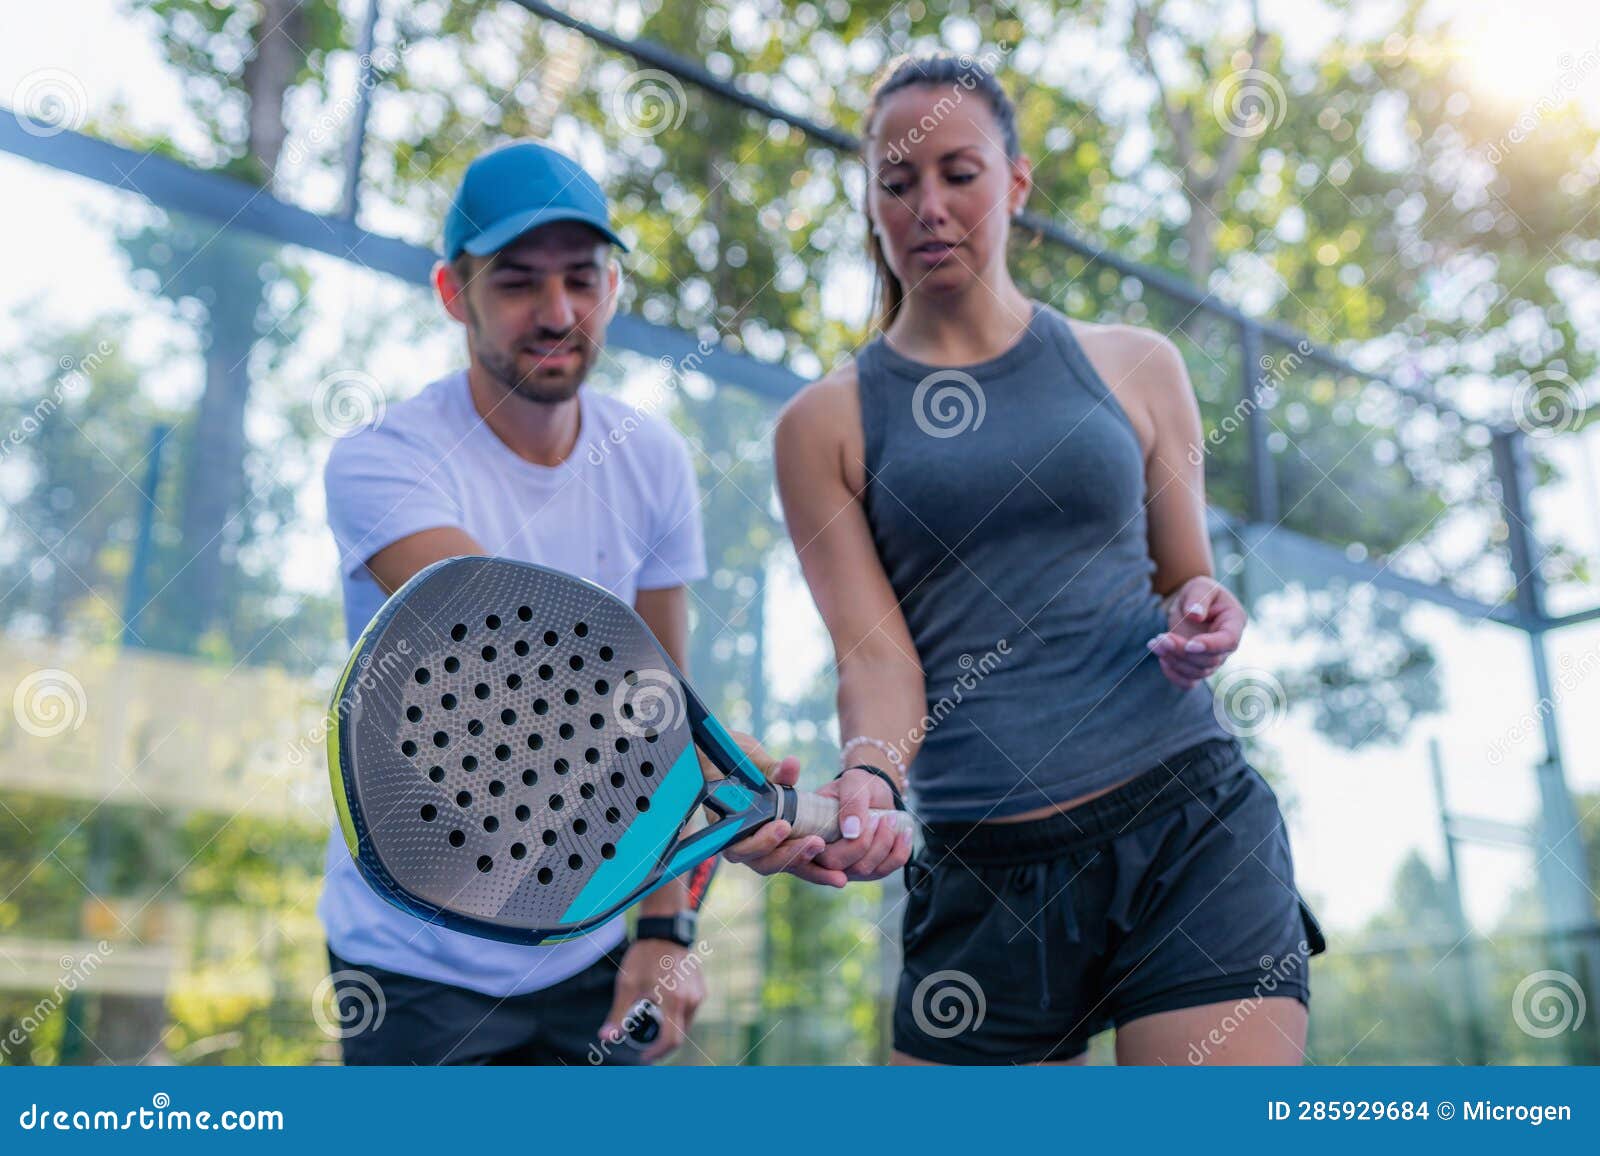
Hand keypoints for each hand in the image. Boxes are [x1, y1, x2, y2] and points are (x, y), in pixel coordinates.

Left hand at [599, 940, 703, 1062]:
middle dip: (661, 1043)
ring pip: (685, 1024)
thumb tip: (606, 1038)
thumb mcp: (627, 984)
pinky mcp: (701, 988)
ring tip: (652, 1018)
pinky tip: (662, 1005)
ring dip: (669, 1029)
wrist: (664, 932)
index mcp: (673, 1000)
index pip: (671, 1040)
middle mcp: (690, 1000)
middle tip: (644, 1041)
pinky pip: (689, 1011)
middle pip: (679, 1035)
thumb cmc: (644, 956)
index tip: (644, 1056)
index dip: (657, 1053)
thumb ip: (618, 1014)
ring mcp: (698, 994)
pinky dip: (676, 1016)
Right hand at [719, 731, 843, 887]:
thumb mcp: (749, 759)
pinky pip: (794, 861)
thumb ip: (770, 768)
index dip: (761, 842)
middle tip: (816, 844)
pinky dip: (814, 868)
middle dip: (791, 856)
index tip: (783, 826)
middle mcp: (740, 841)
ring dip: (807, 867)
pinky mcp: (779, 845)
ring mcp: (760, 845)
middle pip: (762, 862)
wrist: (730, 762)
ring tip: (835, 870)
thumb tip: (791, 766)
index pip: (738, 846)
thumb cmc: (732, 759)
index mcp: (726, 824)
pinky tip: (838, 874)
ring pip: (780, 865)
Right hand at [809, 767, 911, 882]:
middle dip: (861, 843)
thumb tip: (851, 832)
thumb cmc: (856, 785)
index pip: (797, 858)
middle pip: (836, 865)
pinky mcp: (868, 871)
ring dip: (882, 843)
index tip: (818, 843)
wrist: (874, 790)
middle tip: (877, 817)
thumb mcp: (852, 783)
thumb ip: (851, 802)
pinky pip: (884, 870)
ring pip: (863, 870)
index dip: (803, 856)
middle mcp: (822, 856)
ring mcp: (845, 867)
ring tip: (889, 818)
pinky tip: (904, 833)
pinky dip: (898, 852)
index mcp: (806, 833)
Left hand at [1147, 575, 1245, 688]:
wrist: (1192, 603)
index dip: (1210, 646)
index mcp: (1234, 623)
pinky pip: (1189, 682)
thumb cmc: (1199, 592)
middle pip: (1209, 660)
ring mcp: (1213, 659)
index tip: (1190, 644)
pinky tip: (1161, 658)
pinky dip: (1174, 676)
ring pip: (1197, 672)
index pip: (1228, 641)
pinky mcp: (1198, 666)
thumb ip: (1198, 598)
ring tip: (1154, 643)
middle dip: (1182, 651)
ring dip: (1174, 661)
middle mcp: (1226, 645)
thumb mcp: (1199, 586)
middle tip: (1159, 638)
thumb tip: (1195, 615)